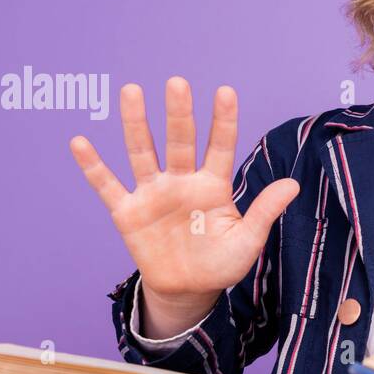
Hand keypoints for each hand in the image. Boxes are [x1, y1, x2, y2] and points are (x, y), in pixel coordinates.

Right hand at [69, 76, 299, 301]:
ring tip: (132, 92)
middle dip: (179, 114)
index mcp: (213, 185)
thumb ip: (264, 211)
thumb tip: (294, 184)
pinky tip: (80, 142)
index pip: (220, 146)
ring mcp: (153, 194)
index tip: (226, 91)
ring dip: (136, 124)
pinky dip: (93, 166)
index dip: (223, 121)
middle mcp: (182, 181)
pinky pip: (108, 186)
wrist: (189, 290)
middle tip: (177, 83)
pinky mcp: (128, 212)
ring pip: (143, 152)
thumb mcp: (248, 241)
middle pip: (180, 141)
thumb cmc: (221, 262)